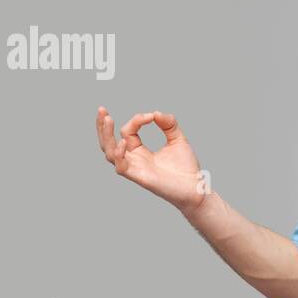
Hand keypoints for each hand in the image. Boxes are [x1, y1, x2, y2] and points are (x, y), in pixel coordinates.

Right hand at [95, 106, 209, 217]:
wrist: (196, 188)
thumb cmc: (186, 168)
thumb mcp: (178, 139)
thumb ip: (168, 124)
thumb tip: (155, 112)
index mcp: (140, 151)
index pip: (128, 131)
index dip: (137, 120)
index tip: (152, 116)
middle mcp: (134, 160)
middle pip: (109, 142)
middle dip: (103, 126)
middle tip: (101, 109)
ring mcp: (135, 169)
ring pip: (109, 153)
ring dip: (106, 136)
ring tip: (107, 119)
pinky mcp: (140, 177)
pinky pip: (121, 167)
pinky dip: (118, 154)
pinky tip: (123, 142)